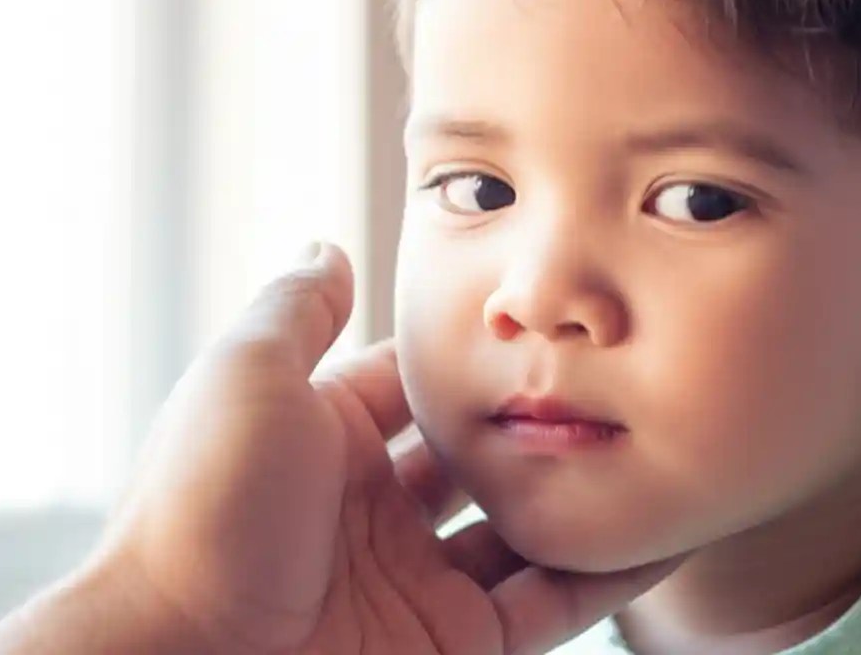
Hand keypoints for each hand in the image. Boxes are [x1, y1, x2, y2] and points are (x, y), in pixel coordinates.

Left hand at [0, 243, 681, 654]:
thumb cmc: (198, 511)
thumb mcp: (245, 381)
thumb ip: (298, 312)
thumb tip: (330, 246)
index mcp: (330, 438)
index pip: (427, 383)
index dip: (487, 354)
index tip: (555, 323)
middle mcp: (379, 508)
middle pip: (489, 454)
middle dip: (550, 422)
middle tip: (629, 381)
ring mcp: (420, 579)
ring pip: (530, 527)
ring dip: (589, 493)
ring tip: (663, 446)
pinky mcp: (454, 643)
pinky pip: (548, 601)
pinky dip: (607, 573)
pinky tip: (659, 531)